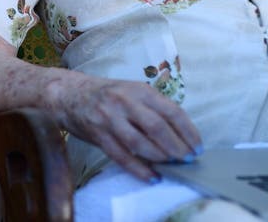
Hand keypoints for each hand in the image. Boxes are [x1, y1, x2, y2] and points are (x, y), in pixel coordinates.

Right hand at [49, 73, 202, 181]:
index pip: (171, 111)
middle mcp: (126, 102)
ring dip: (160, 157)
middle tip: (187, 158)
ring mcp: (111, 119)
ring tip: (172, 165)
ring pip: (140, 142)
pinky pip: (121, 156)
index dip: (188, 130)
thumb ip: (153, 107)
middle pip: (158, 127)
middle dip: (177, 146)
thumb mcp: (133, 91)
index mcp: (140, 90)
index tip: (197, 145)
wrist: (69, 94)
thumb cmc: (108, 94)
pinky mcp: (98, 135)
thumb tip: (180, 131)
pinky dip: (139, 169)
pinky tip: (152, 176)